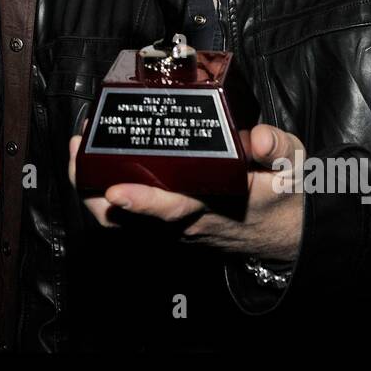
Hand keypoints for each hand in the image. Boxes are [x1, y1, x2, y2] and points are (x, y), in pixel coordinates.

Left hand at [67, 123, 305, 261]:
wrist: (282, 231)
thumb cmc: (281, 194)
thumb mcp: (292, 167)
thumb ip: (278, 149)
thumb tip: (260, 138)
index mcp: (216, 207)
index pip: (175, 209)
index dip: (144, 202)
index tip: (117, 192)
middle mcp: (186, 222)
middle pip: (127, 220)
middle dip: (94, 190)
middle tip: (79, 150)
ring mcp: (171, 227)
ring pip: (118, 221)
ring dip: (90, 190)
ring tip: (78, 150)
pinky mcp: (164, 224)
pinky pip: (124, 217)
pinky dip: (101, 191)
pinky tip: (93, 160)